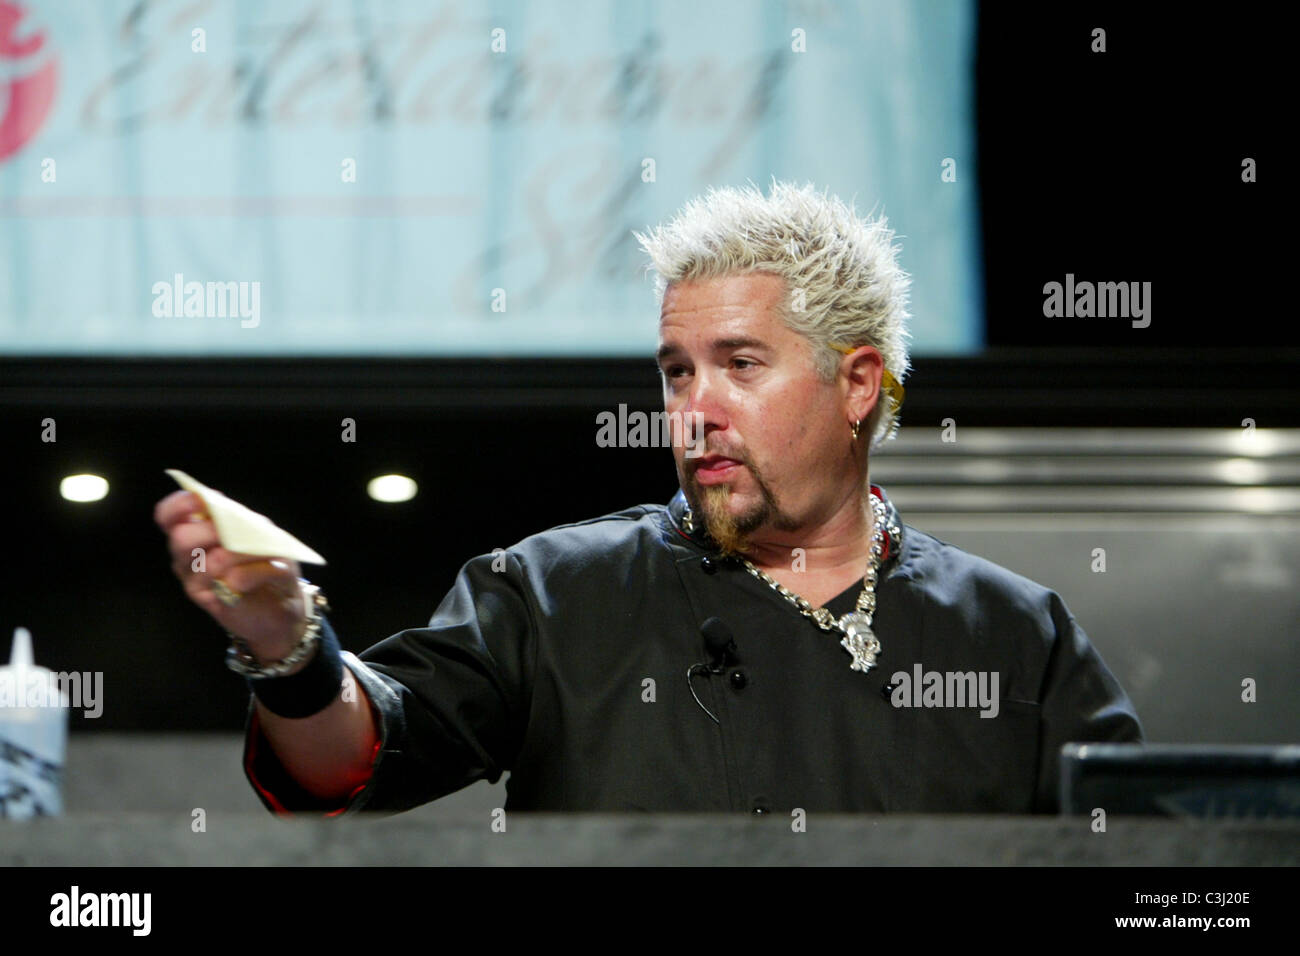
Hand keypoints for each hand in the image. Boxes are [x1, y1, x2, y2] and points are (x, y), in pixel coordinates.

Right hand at [154, 490, 308, 662]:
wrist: (285, 601)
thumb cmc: (268, 559)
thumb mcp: (262, 533)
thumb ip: (242, 520)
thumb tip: (224, 510)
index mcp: (195, 531)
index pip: (167, 516)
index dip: (178, 506)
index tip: (200, 502)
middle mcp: (187, 555)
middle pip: (180, 539)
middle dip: (212, 532)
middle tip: (237, 536)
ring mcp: (195, 580)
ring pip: (206, 562)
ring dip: (240, 553)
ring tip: (262, 553)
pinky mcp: (213, 602)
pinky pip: (232, 580)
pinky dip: (257, 571)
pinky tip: (270, 570)